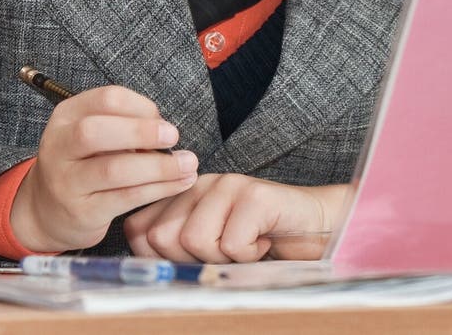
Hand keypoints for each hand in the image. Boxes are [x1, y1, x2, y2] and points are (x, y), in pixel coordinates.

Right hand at [10, 86, 197, 252]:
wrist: (47, 211)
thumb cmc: (84, 163)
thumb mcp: (94, 134)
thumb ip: (123, 124)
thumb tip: (165, 129)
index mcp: (66, 116)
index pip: (106, 99)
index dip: (140, 106)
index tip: (162, 119)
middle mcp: (59, 146)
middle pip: (96, 131)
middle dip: (141, 132)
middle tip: (173, 136)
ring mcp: (66, 182)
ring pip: (113, 169)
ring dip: (158, 166)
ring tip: (188, 164)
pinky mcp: (82, 212)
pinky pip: (125, 198)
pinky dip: (159, 189)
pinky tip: (180, 183)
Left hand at [124, 173, 347, 262]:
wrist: (313, 230)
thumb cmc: (257, 245)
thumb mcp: (207, 251)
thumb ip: (172, 250)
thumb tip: (142, 268)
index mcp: (182, 195)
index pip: (138, 228)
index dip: (158, 258)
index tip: (194, 261)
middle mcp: (199, 183)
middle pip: (162, 237)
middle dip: (191, 260)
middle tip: (224, 253)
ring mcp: (227, 184)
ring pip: (193, 240)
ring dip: (222, 258)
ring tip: (244, 245)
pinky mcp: (254, 194)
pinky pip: (231, 244)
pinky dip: (249, 256)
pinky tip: (263, 243)